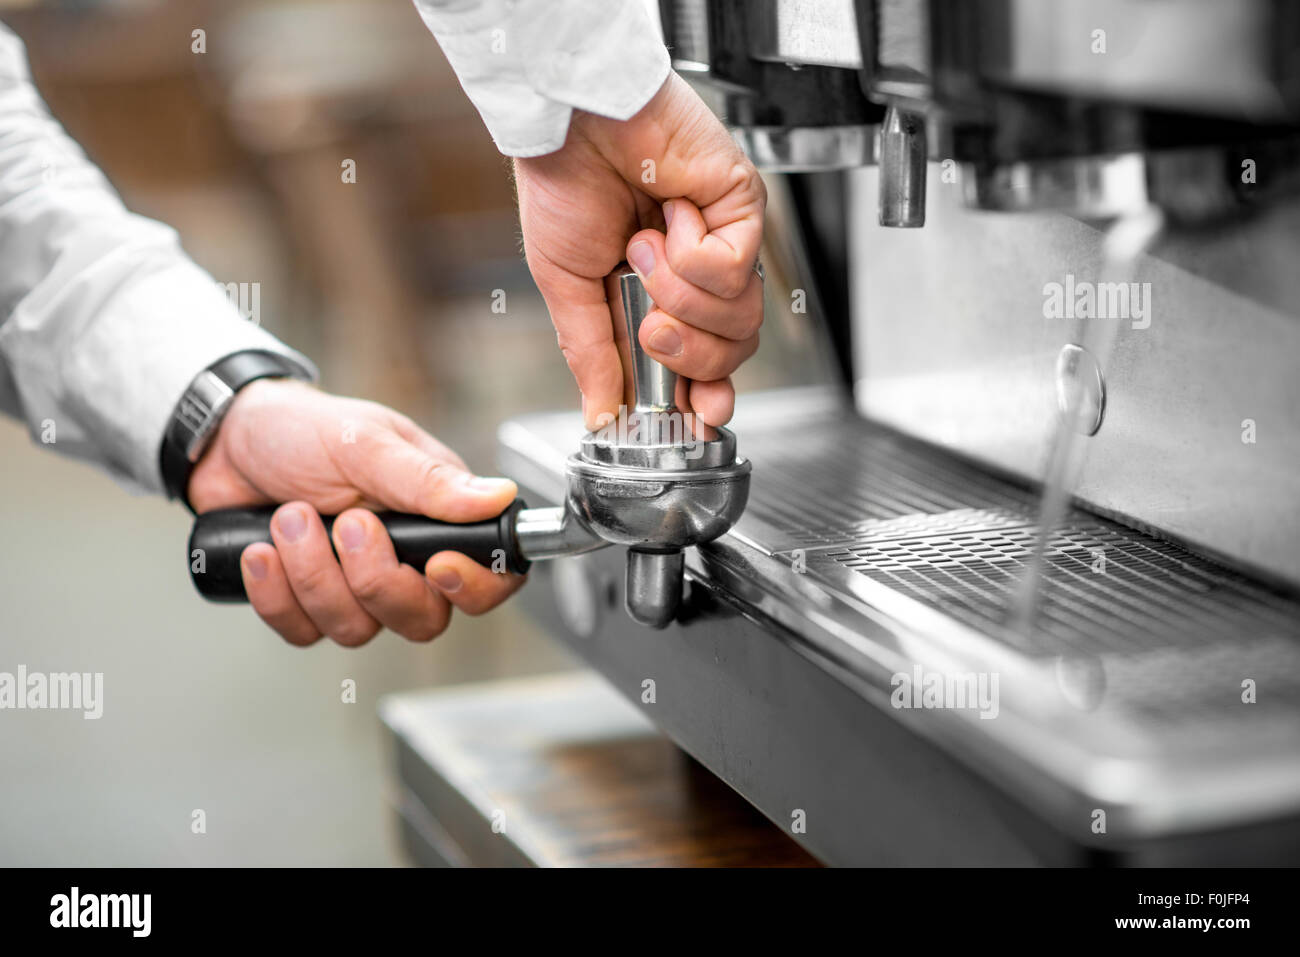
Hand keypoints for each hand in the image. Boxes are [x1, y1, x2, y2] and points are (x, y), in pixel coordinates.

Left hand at [187, 378, 523, 646]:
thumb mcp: (366, 443)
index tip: (437, 565)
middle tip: (346, 522)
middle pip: (423, 620)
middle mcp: (405, 561)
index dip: (473, 587)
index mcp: (438, 518)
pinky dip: (276, 594)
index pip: (491, 577)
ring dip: (314, 575)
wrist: (227, 441)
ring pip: (357, 630)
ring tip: (289, 517)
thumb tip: (498, 497)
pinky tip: (261, 550)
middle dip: (375, 580)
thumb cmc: (304, 430)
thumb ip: (428, 480)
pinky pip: (303, 633)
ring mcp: (355, 589)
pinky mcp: (306, 604)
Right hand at [515, 72, 765, 429]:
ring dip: (682, 296)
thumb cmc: (563, 183)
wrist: (570, 121)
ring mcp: (725, 243)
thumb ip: (592, 354)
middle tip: (651, 328)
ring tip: (645, 250)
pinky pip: (734, 271)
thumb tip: (600, 415)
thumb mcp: (566, 286)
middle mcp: (698, 276)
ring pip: (740, 320)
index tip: (702, 418)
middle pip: (731, 354)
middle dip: (690, 354)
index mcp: (657, 297)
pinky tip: (670, 216)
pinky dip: (692, 253)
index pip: (702, 364)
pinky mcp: (742, 210)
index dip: (706, 395)